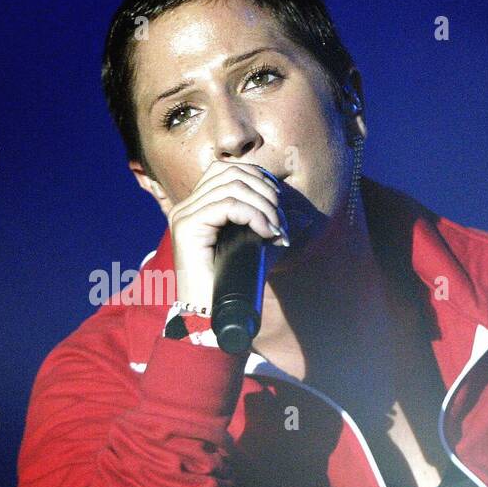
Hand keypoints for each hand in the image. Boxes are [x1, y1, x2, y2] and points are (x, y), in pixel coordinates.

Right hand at [167, 159, 288, 309]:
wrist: (210, 316)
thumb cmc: (231, 287)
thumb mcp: (257, 251)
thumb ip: (274, 231)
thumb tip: (303, 218)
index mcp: (197, 207)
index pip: (227, 170)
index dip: (258, 179)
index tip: (279, 206)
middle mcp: (186, 206)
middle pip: (231, 172)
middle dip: (264, 191)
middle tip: (281, 220)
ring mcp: (184, 215)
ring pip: (232, 187)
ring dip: (263, 205)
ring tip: (276, 229)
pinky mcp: (187, 226)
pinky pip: (227, 205)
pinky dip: (253, 215)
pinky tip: (266, 232)